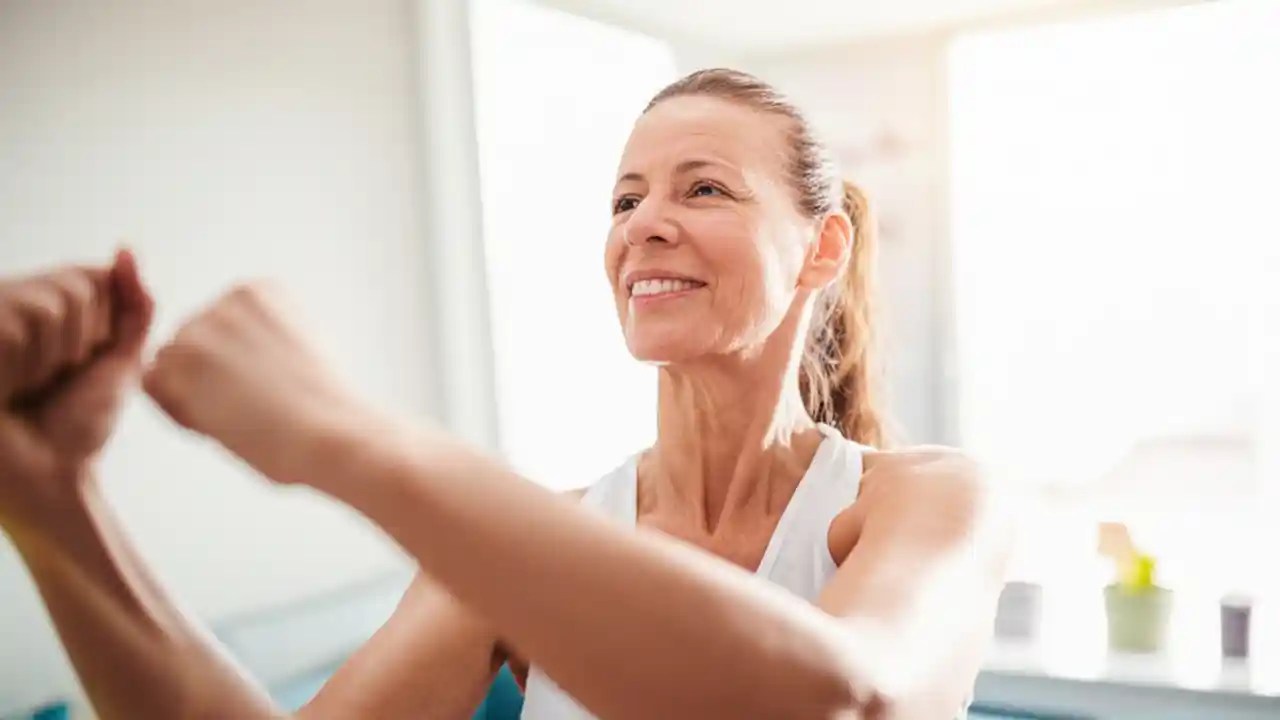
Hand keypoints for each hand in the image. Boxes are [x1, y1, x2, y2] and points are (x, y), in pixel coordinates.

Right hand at [0, 250, 152, 531]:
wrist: (46, 477)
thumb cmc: (78, 423)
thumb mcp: (121, 358)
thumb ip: (132, 305)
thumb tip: (125, 249)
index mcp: (36, 304)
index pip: (88, 277)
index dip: (99, 327)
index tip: (80, 365)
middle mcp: (6, 304)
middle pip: (72, 289)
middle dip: (80, 343)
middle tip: (52, 380)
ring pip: (45, 307)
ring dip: (52, 359)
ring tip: (25, 386)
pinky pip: (14, 328)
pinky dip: (24, 367)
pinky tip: (5, 390)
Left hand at [143, 282, 366, 485]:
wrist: (331, 432)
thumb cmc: (326, 411)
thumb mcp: (301, 350)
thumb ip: (260, 341)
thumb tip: (224, 362)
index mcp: (263, 291)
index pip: (219, 329)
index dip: (237, 369)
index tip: (272, 390)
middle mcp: (230, 298)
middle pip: (192, 344)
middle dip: (210, 381)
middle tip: (253, 411)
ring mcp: (203, 324)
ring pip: (170, 365)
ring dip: (192, 397)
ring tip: (240, 417)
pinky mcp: (180, 357)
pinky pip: (152, 385)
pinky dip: (179, 412)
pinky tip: (222, 422)